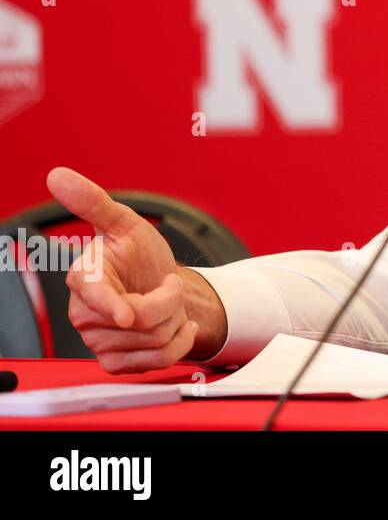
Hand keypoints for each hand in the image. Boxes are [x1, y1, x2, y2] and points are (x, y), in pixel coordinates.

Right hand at [48, 166, 197, 372]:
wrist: (161, 285)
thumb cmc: (141, 255)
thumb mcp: (126, 223)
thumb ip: (94, 202)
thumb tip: (58, 175)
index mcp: (84, 277)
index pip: (91, 295)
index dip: (110, 305)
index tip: (127, 313)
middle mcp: (85, 312)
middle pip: (139, 320)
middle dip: (169, 302)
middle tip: (166, 286)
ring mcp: (98, 340)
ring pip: (151, 342)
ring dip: (174, 322)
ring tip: (168, 307)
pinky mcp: (115, 361)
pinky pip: (154, 363)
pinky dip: (177, 345)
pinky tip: (175, 328)